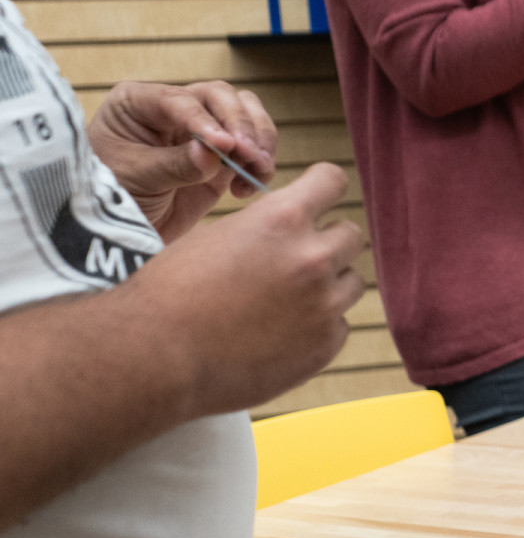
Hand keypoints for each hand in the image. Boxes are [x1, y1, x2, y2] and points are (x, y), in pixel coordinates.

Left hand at [87, 81, 277, 240]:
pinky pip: (252, 149)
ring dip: (260, 141)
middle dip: (242, 125)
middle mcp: (173, 108)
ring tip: (259, 170)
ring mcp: (201, 129)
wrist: (122, 229)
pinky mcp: (222, 156)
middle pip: (220, 97)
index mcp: (139, 102)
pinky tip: (245, 190)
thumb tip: (213, 154)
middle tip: (253, 156)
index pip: (180, 101)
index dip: (205, 121)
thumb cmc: (114, 194)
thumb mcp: (136, 179)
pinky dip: (259, 166)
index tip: (226, 145)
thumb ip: (174, 165)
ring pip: (245, 114)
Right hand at [116, 162, 363, 417]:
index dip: (324, 189)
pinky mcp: (325, 345)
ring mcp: (324, 306)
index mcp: (282, 219)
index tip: (318, 199)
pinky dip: (319, 327)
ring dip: (327, 286)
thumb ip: (266, 227)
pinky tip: (279, 333)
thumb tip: (295, 226)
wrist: (156, 356)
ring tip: (283, 300)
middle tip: (295, 259)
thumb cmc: (172, 292)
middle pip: (351, 235)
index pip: (333, 181)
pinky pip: (339, 325)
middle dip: (327, 242)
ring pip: (351, 282)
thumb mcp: (217, 236)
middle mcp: (312, 258)